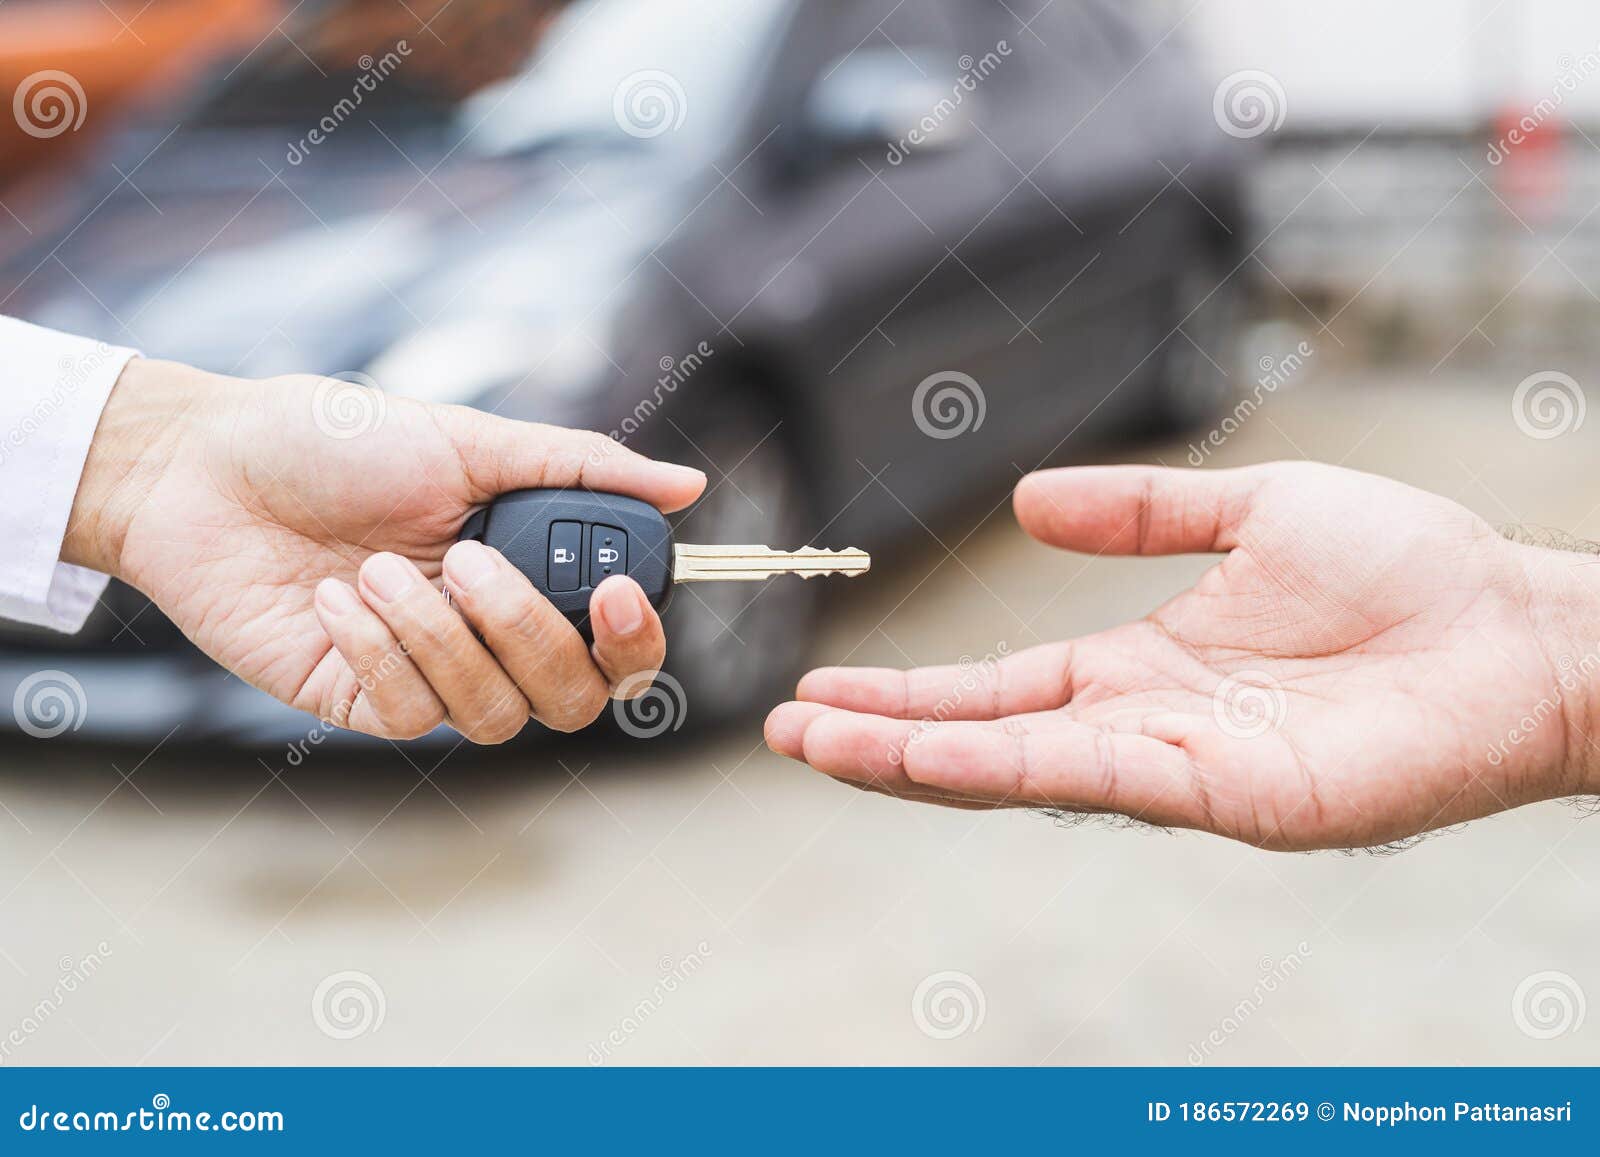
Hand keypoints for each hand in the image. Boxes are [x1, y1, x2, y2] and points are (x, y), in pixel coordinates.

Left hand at [65, 358, 705, 740]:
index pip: (616, 643)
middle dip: (528, 636)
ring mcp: (427, 674)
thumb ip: (580, 469)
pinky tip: (337, 596)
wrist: (202, 468)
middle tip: (466, 562)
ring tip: (377, 567)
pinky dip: (379, 652)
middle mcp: (489, 633)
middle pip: (570, 699)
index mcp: (528, 571)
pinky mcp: (359, 702)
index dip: (633, 637)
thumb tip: (688, 486)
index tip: (609, 591)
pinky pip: (408, 714)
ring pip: (493, 714)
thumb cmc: (334, 441)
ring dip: (438, 637)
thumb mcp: (467, 439)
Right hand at [767, 462, 1599, 849]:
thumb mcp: (1248, 510)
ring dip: (915, 761)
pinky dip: (1005, 769)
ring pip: (1023, 770)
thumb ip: (1141, 511)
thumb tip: (1031, 501)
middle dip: (882, 738)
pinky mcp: (1230, 797)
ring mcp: (1182, 769)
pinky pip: (1098, 779)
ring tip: (822, 746)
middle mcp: (1144, 727)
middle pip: (986, 739)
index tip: (825, 687)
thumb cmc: (1407, 571)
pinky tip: (931, 756)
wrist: (1517, 628)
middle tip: (787, 730)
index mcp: (1140, 668)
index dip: (909, 694)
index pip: (997, 692)